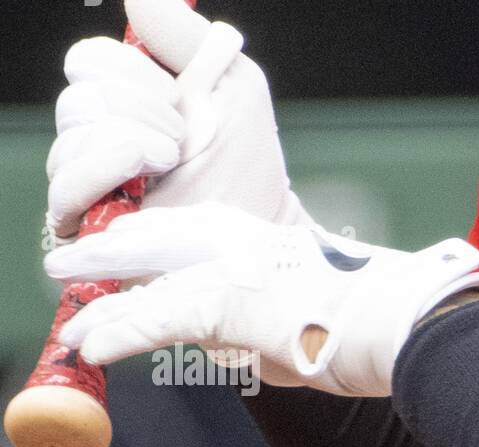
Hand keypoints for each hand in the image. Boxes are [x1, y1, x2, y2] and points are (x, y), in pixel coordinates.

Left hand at [44, 203, 478, 396]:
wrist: (426, 333)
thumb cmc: (409, 333)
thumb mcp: (348, 323)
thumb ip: (301, 331)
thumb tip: (269, 353)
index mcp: (293, 251)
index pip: (218, 234)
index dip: (172, 241)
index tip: (139, 247)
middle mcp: (267, 251)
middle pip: (178, 241)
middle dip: (127, 253)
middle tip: (80, 262)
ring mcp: (251, 273)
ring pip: (164, 283)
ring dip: (114, 305)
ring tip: (76, 326)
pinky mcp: (236, 305)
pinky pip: (162, 319)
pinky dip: (123, 333)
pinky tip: (90, 345)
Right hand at [46, 0, 311, 245]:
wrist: (260, 226)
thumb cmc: (246, 160)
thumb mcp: (232, 82)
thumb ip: (185, 36)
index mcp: (121, 101)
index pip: (88, 62)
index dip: (135, 75)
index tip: (182, 102)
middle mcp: (94, 139)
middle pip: (77, 97)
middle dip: (139, 110)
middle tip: (182, 139)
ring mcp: (87, 184)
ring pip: (71, 136)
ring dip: (133, 142)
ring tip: (174, 164)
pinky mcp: (86, 226)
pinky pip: (65, 186)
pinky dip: (104, 169)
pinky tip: (142, 169)